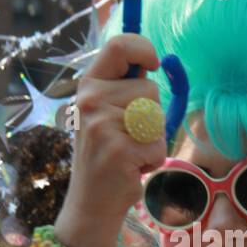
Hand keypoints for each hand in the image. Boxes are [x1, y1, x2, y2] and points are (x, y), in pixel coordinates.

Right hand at [55, 33, 167, 246]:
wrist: (90, 201)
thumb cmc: (106, 153)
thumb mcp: (106, 112)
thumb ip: (125, 87)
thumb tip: (156, 61)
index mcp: (89, 85)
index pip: (119, 46)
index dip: (144, 49)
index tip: (154, 65)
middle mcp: (90, 100)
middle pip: (150, 88)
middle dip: (152, 114)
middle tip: (129, 135)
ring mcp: (102, 125)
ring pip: (157, 117)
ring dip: (153, 138)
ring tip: (130, 151)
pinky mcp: (117, 150)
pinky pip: (158, 145)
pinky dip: (153, 159)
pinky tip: (132, 167)